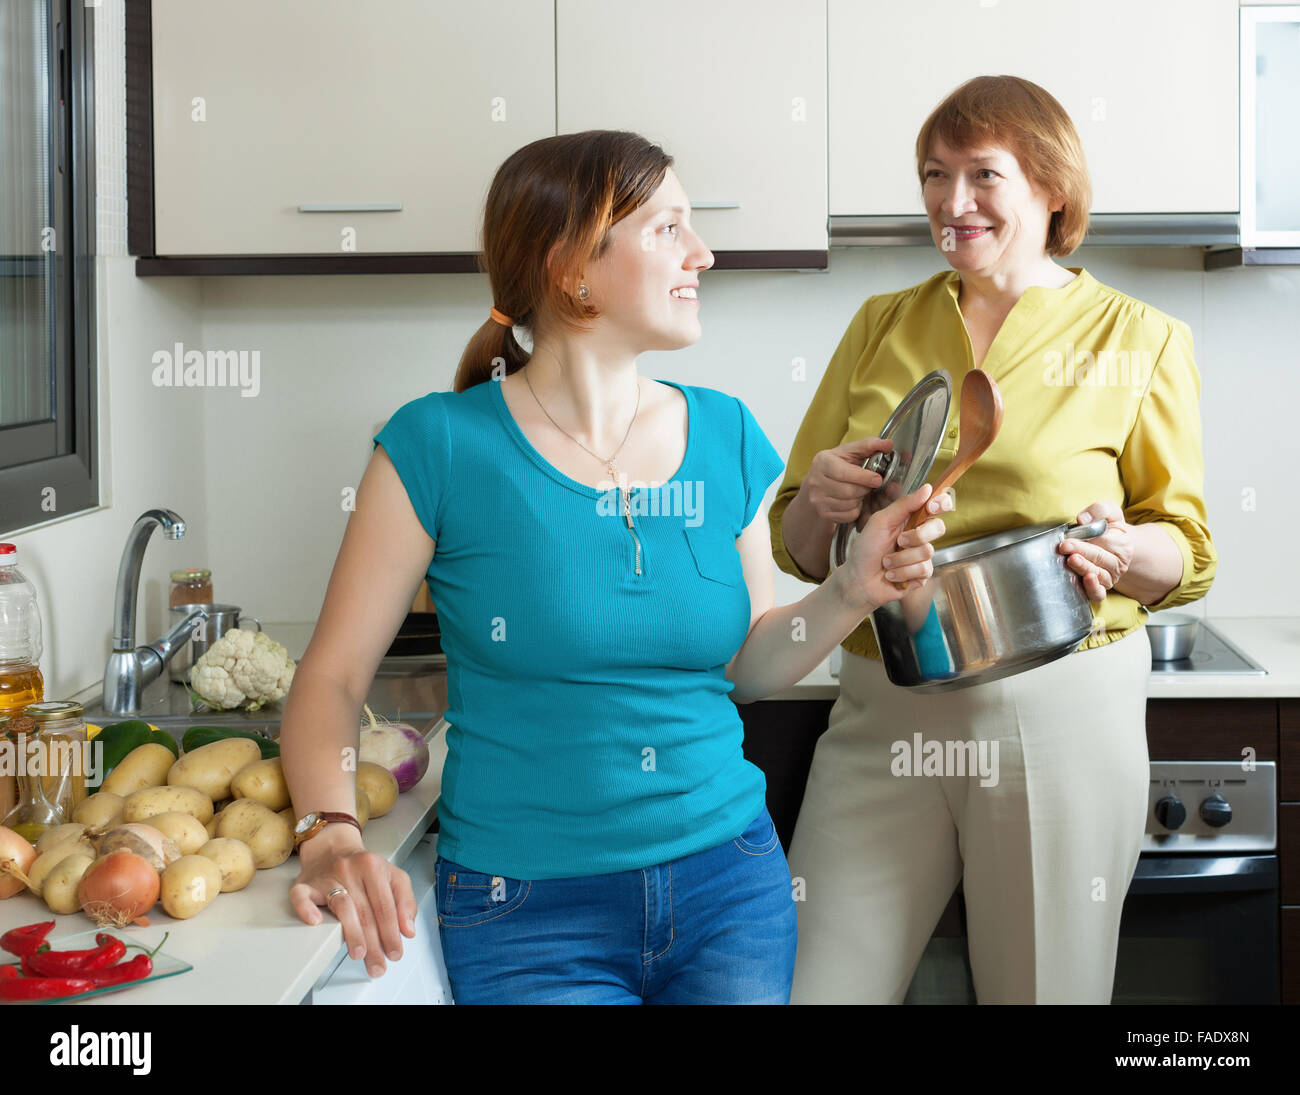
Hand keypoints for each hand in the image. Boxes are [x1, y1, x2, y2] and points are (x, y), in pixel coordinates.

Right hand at [289, 825, 417, 978]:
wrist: (332, 848)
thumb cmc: (364, 868)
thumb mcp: (393, 876)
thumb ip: (405, 901)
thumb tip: (408, 930)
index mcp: (374, 866)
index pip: (385, 905)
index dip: (392, 932)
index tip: (395, 952)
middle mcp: (350, 869)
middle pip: (365, 910)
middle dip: (374, 943)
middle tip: (378, 964)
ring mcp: (327, 876)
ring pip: (341, 906)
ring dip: (352, 933)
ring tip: (359, 954)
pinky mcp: (305, 884)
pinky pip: (302, 896)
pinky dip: (307, 909)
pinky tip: (316, 922)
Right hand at [803, 437, 894, 524]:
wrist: (817, 485)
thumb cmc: (838, 465)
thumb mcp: (850, 451)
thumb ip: (869, 446)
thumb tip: (888, 444)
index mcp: (822, 461)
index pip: (843, 472)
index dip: (863, 477)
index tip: (877, 479)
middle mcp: (816, 481)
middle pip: (847, 491)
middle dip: (864, 489)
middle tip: (870, 485)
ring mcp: (817, 499)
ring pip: (849, 504)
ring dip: (860, 499)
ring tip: (860, 491)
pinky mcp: (823, 513)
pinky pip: (847, 515)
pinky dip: (855, 509)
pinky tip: (854, 501)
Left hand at [834, 482, 953, 613]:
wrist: (859, 580)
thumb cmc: (866, 549)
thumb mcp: (881, 522)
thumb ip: (904, 505)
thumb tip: (928, 488)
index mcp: (911, 520)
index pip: (937, 507)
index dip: (942, 503)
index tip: (933, 507)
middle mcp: (920, 536)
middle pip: (938, 527)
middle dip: (917, 535)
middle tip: (899, 541)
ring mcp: (922, 556)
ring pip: (927, 551)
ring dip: (901, 558)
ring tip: (886, 562)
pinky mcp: (922, 575)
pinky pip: (923, 569)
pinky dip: (902, 572)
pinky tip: (891, 575)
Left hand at [1058, 499, 1135, 603]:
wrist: (1112, 546)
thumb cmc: (1108, 528)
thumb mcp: (1109, 513)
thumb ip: (1099, 510)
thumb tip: (1083, 519)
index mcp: (1123, 544)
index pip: (1105, 541)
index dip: (1087, 538)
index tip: (1069, 537)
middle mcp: (1119, 563)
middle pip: (1100, 557)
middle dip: (1081, 551)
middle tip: (1065, 546)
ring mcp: (1110, 577)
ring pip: (1098, 575)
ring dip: (1084, 568)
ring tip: (1072, 560)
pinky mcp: (1101, 589)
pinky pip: (1099, 594)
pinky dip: (1093, 589)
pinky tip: (1085, 580)